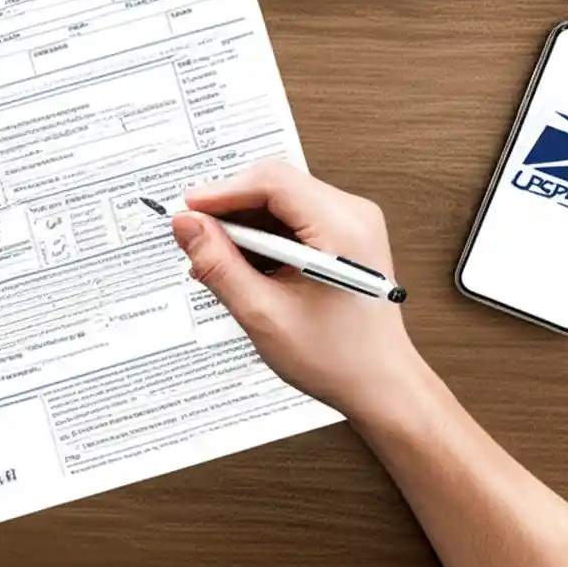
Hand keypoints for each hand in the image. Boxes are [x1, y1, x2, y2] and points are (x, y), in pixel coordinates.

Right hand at [171, 161, 424, 425]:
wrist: (380, 384)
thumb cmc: (338, 358)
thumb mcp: (264, 314)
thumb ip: (219, 265)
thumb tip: (187, 225)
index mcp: (342, 227)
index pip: (271, 182)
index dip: (222, 192)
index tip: (187, 210)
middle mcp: (352, 215)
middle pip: (274, 186)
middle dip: (230, 211)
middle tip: (197, 240)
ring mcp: (351, 223)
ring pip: (280, 202)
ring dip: (245, 227)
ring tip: (219, 264)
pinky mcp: (343, 235)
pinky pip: (292, 219)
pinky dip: (263, 238)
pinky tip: (245, 268)